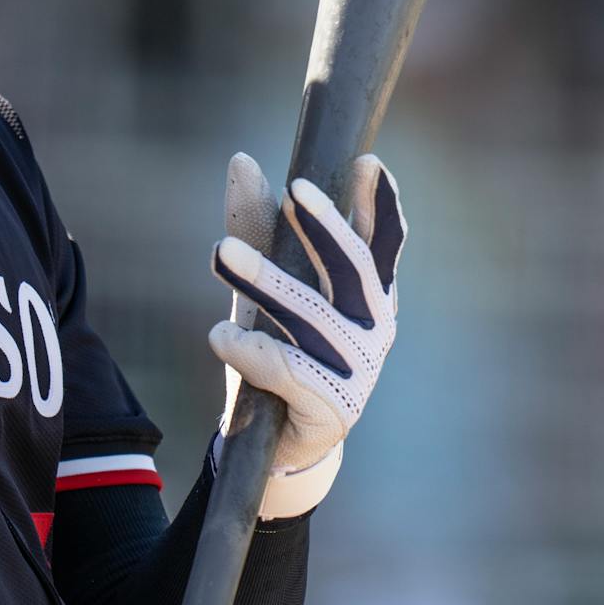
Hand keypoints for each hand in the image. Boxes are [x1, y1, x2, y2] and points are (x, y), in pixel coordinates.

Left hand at [209, 152, 404, 517]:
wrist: (278, 444)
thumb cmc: (280, 349)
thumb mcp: (265, 283)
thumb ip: (256, 226)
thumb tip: (242, 160)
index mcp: (369, 295)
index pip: (385, 243)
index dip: (380, 204)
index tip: (364, 163)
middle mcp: (374, 327)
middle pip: (353, 270)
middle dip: (324, 228)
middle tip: (292, 190)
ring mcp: (358, 370)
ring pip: (312, 317)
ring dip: (267, 282)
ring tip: (222, 253)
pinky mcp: (331, 408)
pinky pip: (287, 371)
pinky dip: (251, 351)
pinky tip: (219, 337)